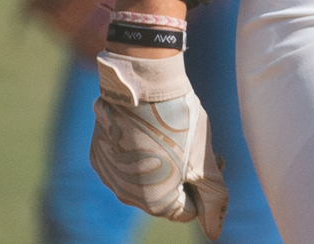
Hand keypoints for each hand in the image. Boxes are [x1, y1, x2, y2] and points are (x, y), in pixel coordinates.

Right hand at [89, 51, 228, 238]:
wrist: (142, 85)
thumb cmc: (180, 123)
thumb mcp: (205, 161)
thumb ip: (213, 199)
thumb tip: (215, 233)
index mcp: (157, 204)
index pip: (188, 210)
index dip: (203, 185)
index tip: (210, 158)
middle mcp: (127, 198)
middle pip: (165, 195)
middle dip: (183, 175)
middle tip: (194, 144)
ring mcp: (109, 178)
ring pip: (143, 179)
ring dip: (160, 164)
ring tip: (170, 134)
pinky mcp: (98, 157)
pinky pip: (123, 163)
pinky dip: (137, 152)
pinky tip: (147, 128)